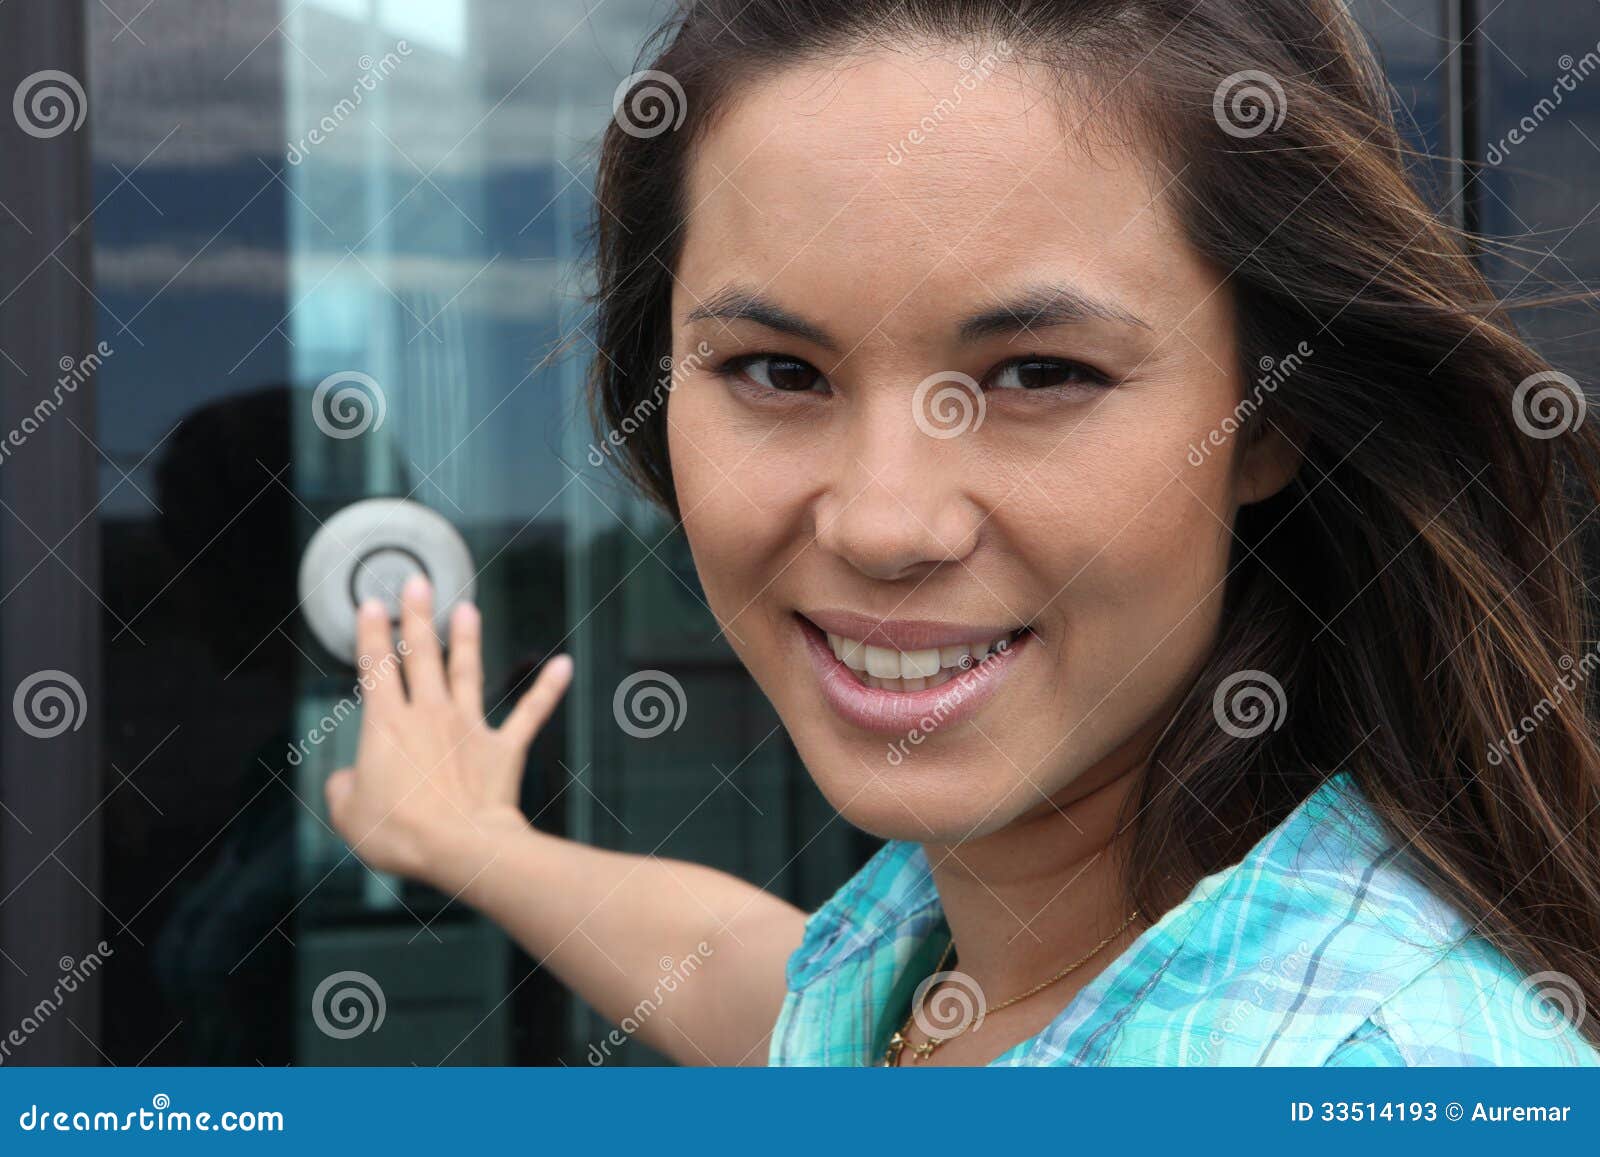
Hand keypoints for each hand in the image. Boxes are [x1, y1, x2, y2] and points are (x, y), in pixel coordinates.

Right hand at [325, 575, 572, 893]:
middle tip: (419, 583)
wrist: (460, 848)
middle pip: (422, 656)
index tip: (371, 604)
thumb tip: (349, 779)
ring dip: (468, 640)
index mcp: (387, 725)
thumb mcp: (348, 814)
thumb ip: (343, 788)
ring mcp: (469, 728)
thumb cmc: (400, 833)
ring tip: (469, 610)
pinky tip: (565, 666)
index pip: (376, 668)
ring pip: (468, 672)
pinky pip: (530, 713)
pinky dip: (548, 689)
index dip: (372, 634)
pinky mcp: (503, 749)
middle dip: (418, 617)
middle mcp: (429, 715)